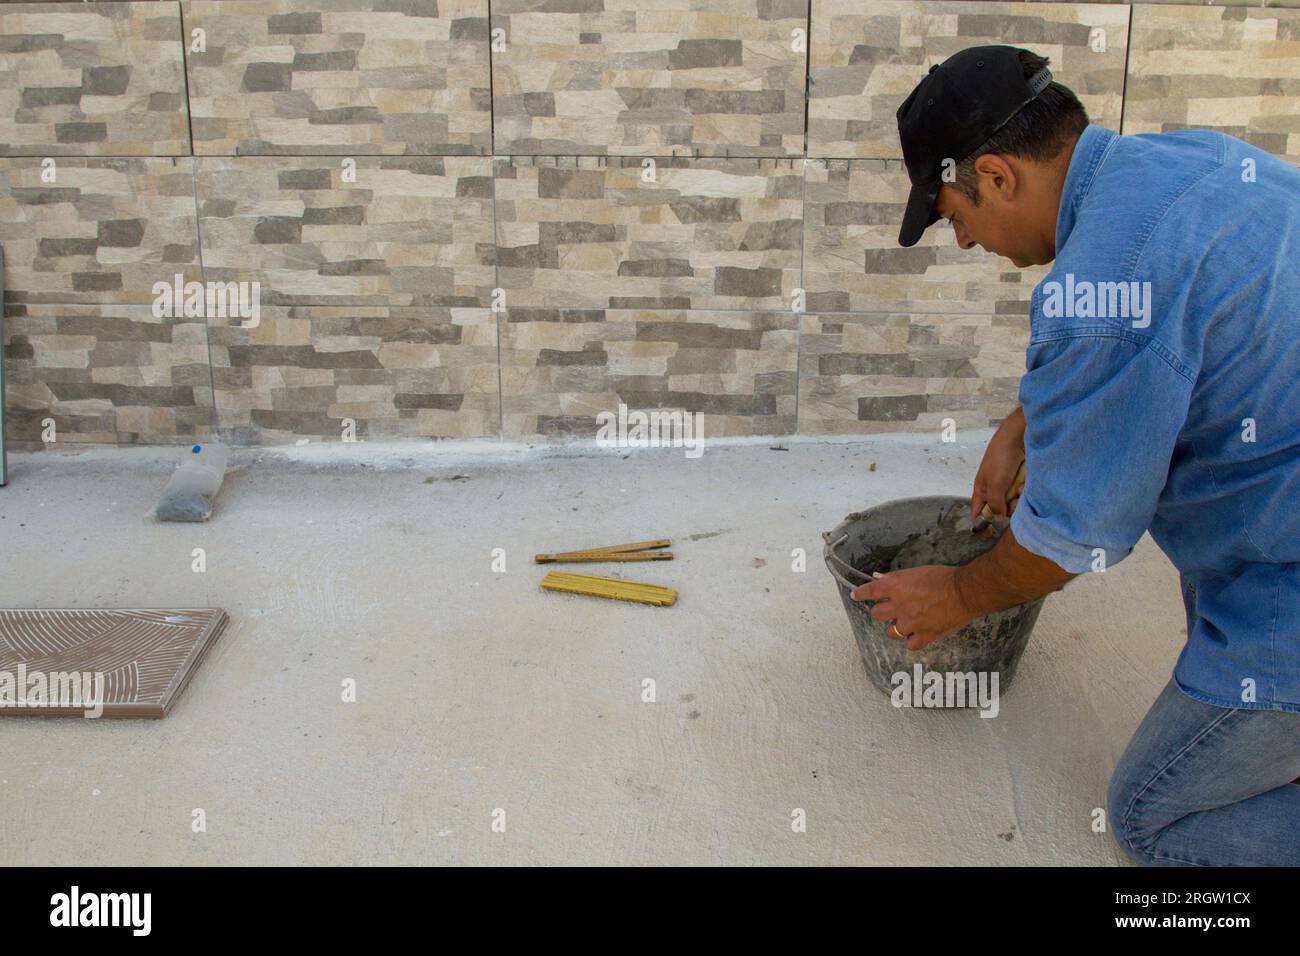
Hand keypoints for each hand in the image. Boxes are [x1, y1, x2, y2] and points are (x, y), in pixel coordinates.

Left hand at [849, 565, 976, 651]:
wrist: (964, 592)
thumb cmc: (943, 577)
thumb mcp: (917, 571)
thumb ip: (898, 578)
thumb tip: (883, 579)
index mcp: (895, 587)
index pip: (870, 591)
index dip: (861, 593)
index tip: (856, 595)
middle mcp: (899, 606)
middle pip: (876, 615)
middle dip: (881, 612)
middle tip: (889, 610)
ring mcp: (911, 623)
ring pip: (892, 633)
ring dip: (896, 628)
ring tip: (906, 623)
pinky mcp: (925, 635)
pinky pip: (911, 644)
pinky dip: (912, 640)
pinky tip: (917, 635)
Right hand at [972, 407, 1025, 538]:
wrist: (1018, 437)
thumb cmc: (1001, 458)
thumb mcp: (995, 484)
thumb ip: (995, 503)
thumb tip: (997, 519)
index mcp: (981, 488)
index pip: (978, 510)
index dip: (981, 523)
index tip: (987, 535)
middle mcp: (994, 487)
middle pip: (999, 509)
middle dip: (1007, 510)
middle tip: (1014, 505)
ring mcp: (1008, 483)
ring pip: (1013, 502)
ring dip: (1018, 499)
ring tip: (1022, 489)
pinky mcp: (1020, 479)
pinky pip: (1022, 492)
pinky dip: (1025, 490)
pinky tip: (1027, 484)